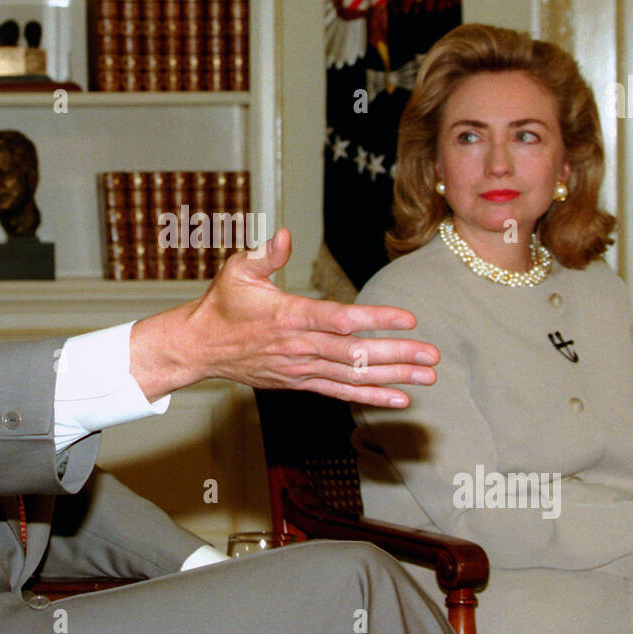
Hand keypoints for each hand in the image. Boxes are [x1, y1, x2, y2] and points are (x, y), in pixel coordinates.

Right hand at [129, 228, 438, 406]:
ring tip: (428, 377)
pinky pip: (340, 391)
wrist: (200, 347)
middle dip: (397, 354)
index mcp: (289, 316)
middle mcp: (299, 347)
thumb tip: (284, 235)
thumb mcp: (238, 270)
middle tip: (433, 355)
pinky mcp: (300, 382)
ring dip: (393, 377)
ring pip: (353, 376)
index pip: (340, 320)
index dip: (376, 320)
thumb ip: (266, 254)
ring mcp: (301, 368)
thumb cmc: (222, 304)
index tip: (408, 319)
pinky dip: (371, 396)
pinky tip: (400, 398)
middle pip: (356, 354)